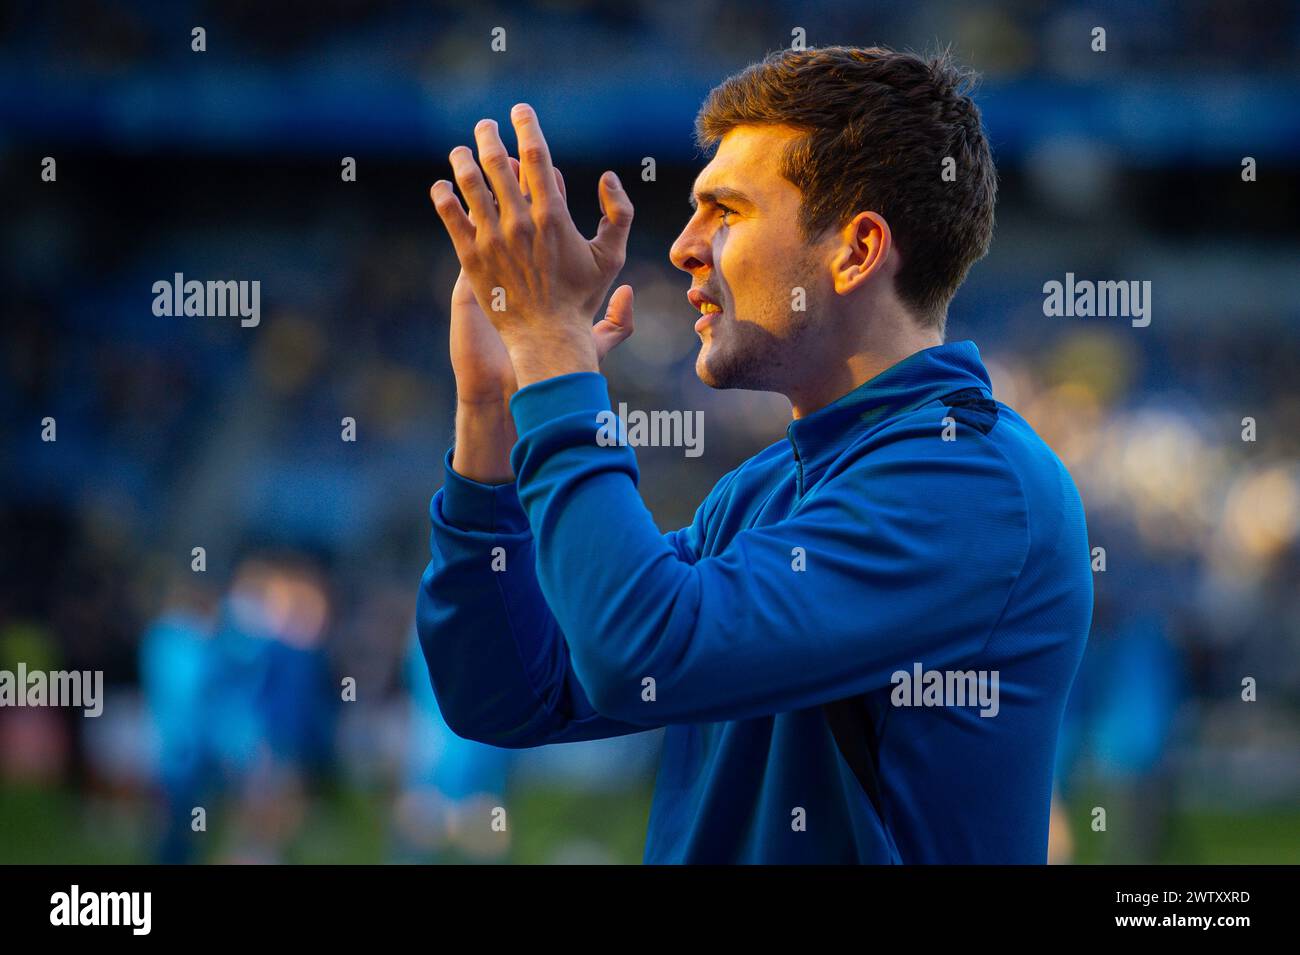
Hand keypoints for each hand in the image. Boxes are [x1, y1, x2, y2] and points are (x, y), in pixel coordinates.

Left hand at [430, 104, 633, 387]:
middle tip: (485, 126)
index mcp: (554, 216)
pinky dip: (444, 197)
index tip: (521, 111)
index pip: (538, 158)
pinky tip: (440, 187)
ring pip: (471, 186)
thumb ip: (619, 215)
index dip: (528, 127)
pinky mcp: (471, 258)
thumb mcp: (612, 257)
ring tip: (459, 151)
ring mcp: (493, 240)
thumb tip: (609, 178)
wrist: (547, 337)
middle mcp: (521, 222)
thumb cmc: (581, 298)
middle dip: (489, 137)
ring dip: (463, 161)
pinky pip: (451, 218)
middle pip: (499, 163)